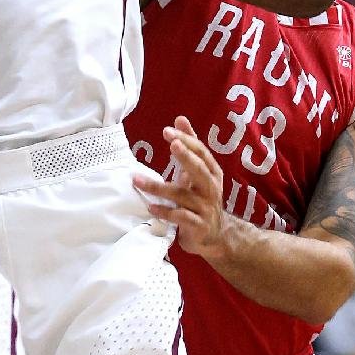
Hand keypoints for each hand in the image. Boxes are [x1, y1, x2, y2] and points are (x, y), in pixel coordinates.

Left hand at [132, 115, 227, 258]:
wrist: (216, 236)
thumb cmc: (202, 197)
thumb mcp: (199, 172)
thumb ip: (190, 146)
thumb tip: (180, 119)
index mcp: (212, 172)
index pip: (201, 152)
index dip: (186, 140)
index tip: (168, 131)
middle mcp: (211, 188)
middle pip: (199, 170)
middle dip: (185, 156)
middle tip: (172, 143)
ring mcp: (205, 208)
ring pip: (181, 195)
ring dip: (158, 187)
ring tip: (137, 180)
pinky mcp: (198, 226)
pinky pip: (179, 217)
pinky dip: (164, 211)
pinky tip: (150, 206)